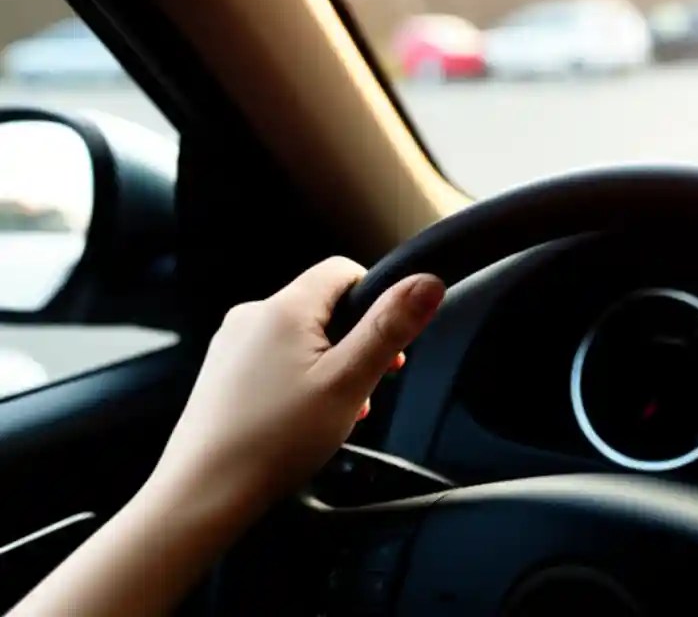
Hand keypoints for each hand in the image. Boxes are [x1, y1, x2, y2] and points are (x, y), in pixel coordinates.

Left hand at [150, 257, 444, 516]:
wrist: (204, 493)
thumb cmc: (274, 441)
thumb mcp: (350, 382)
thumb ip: (390, 328)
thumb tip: (427, 282)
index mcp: (283, 309)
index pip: (343, 270)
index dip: (376, 300)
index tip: (388, 343)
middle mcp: (251, 317)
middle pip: (324, 308)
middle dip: (354, 344)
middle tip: (366, 388)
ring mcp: (232, 346)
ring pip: (301, 338)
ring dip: (329, 367)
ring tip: (334, 413)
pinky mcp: (223, 375)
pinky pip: (275, 362)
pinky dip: (299, 382)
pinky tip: (302, 420)